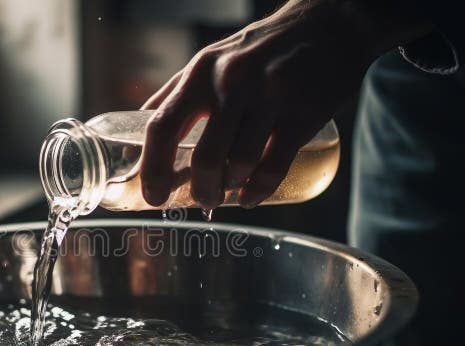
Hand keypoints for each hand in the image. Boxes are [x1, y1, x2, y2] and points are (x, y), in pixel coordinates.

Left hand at [140, 0, 429, 208]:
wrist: (326, 26)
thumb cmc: (259, 51)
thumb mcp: (210, 61)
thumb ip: (176, 94)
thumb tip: (138, 131)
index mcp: (201, 74)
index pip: (162, 126)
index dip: (153, 168)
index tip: (153, 195)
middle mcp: (231, 84)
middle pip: (203, 157)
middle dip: (200, 190)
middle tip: (203, 200)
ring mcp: (269, 99)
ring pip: (238, 165)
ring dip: (230, 189)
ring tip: (229, 192)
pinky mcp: (302, 114)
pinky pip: (273, 166)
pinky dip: (258, 190)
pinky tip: (250, 197)